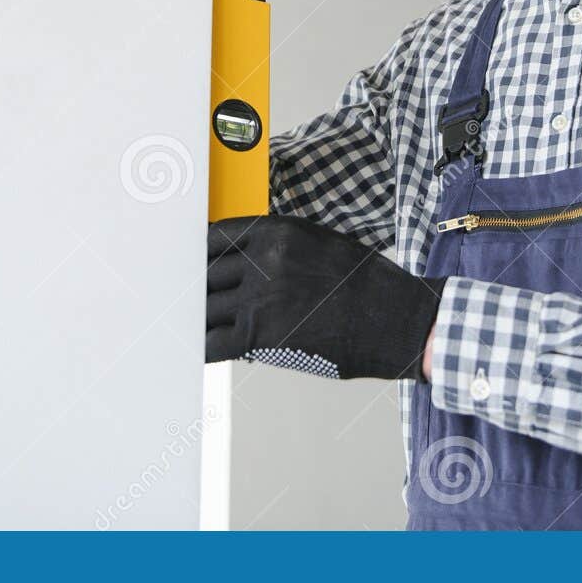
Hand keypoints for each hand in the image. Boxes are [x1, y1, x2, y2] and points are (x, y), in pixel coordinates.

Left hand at [206, 213, 446, 380]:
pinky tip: (198, 349)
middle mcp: (262, 260)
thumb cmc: (367, 284)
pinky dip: (202, 347)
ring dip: (199, 318)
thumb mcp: (320, 243)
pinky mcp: (259, 335)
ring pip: (205, 307)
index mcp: (277, 232)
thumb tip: (249, 259)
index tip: (193, 263)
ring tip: (191, 326)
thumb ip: (280, 248)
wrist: (395, 319)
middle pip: (207, 273)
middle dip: (198, 288)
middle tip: (186, 298)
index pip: (217, 236)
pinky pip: (212, 342)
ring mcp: (258, 298)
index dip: (200, 254)